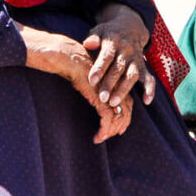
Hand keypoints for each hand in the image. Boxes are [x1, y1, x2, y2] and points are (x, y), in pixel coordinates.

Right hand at [20, 25, 130, 143]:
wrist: (69, 57)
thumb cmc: (76, 65)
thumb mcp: (90, 77)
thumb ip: (97, 87)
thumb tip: (98, 98)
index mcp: (115, 80)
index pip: (127, 101)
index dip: (125, 114)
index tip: (119, 126)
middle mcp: (115, 86)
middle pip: (126, 110)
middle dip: (121, 125)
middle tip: (113, 134)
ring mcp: (109, 92)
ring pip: (118, 117)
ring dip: (111, 131)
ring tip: (101, 138)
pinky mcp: (100, 97)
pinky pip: (107, 118)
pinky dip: (104, 130)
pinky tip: (97, 137)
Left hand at [83, 3, 154, 108]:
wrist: (131, 27)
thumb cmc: (109, 33)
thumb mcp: (100, 30)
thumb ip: (93, 37)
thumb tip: (88, 44)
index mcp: (114, 42)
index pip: (107, 56)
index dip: (100, 68)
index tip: (92, 81)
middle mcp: (127, 51)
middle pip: (119, 68)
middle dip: (110, 84)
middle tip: (102, 98)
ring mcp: (136, 59)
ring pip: (132, 75)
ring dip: (124, 90)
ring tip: (114, 103)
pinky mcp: (143, 66)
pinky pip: (149, 78)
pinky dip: (149, 89)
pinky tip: (146, 101)